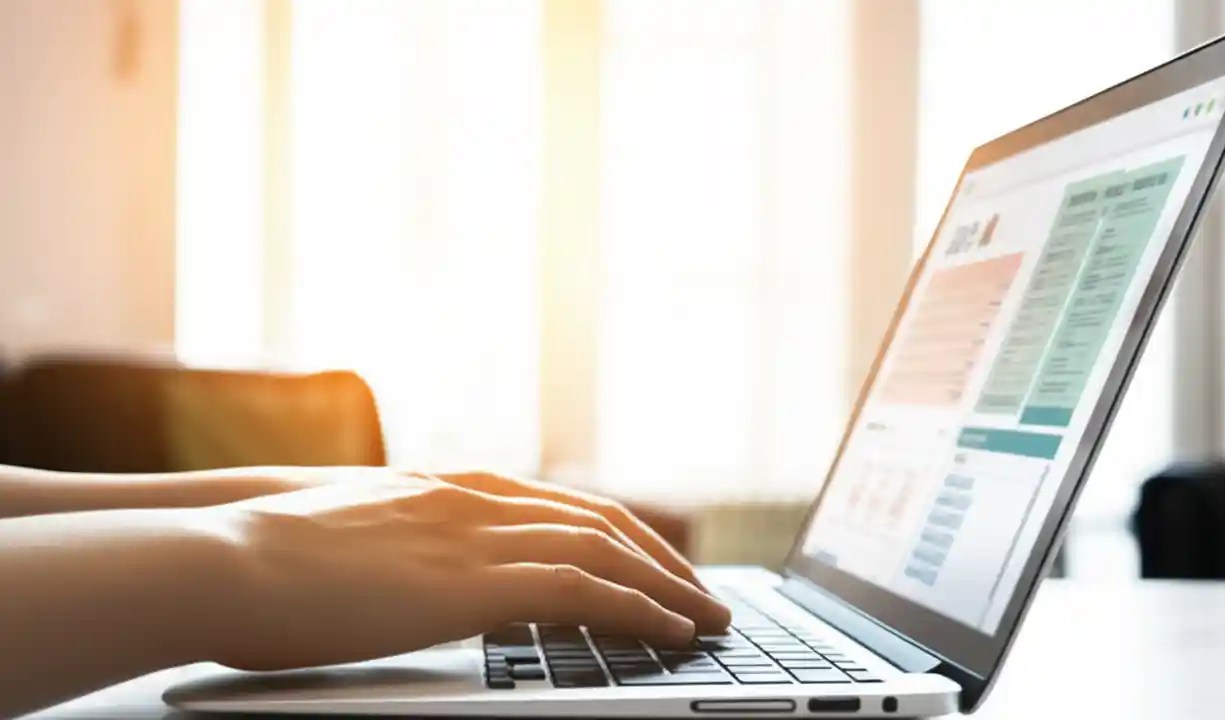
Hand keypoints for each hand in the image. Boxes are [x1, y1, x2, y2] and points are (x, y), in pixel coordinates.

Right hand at [202, 472, 729, 671]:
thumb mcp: (348, 539)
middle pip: (598, 520)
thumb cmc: (262, 560)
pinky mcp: (473, 581)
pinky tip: (670, 631)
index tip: (650, 559)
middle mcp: (475, 500)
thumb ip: (399, 545)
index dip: (615, 533)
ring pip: (606, 551)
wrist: (221, 556)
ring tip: (706, 617)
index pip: (558, 505)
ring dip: (667, 584)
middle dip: (657, 556)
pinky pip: (584, 590)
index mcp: (447, 488)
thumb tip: (412, 573)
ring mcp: (477, 535)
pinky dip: (638, 607)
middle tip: (699, 590)